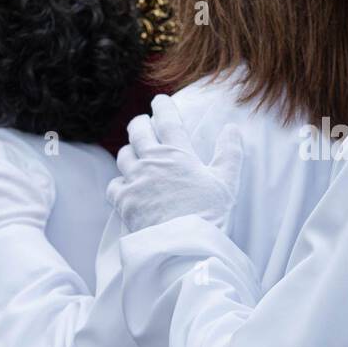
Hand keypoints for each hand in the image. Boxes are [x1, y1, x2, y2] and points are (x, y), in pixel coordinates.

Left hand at [107, 94, 243, 233]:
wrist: (184, 245)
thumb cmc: (209, 213)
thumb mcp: (226, 181)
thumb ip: (230, 152)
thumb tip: (232, 128)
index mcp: (177, 153)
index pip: (166, 120)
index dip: (162, 107)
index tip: (160, 101)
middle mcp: (151, 162)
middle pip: (137, 131)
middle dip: (140, 124)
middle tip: (143, 123)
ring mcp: (135, 181)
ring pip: (123, 156)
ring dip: (130, 152)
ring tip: (135, 155)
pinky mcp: (123, 201)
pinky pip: (114, 185)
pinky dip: (120, 183)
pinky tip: (126, 186)